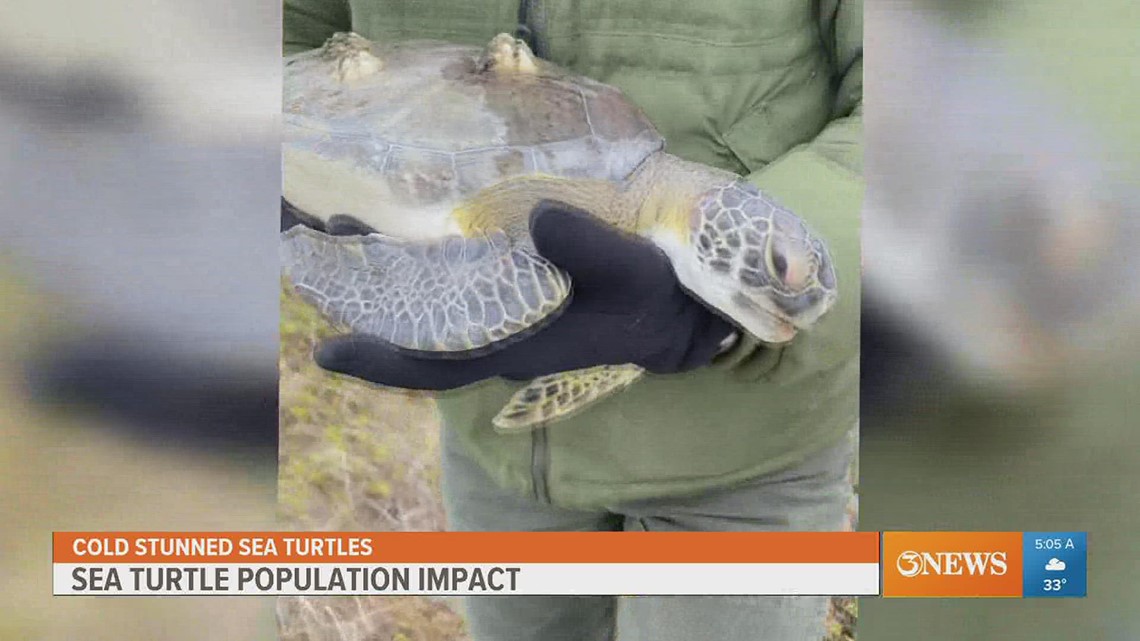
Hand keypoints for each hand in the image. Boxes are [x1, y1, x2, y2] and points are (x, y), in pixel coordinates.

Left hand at [311, 201, 736, 390]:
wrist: (676, 312)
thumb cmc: (653, 296)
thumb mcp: (630, 272)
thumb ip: (590, 251)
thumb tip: (541, 219)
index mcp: (517, 346)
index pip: (435, 365)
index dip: (381, 362)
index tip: (326, 352)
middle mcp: (496, 338)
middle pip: (412, 333)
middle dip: (361, 301)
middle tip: (311, 251)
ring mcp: (501, 320)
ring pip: (426, 307)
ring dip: (383, 274)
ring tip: (344, 226)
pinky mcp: (511, 298)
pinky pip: (449, 288)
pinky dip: (418, 263)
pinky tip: (402, 230)